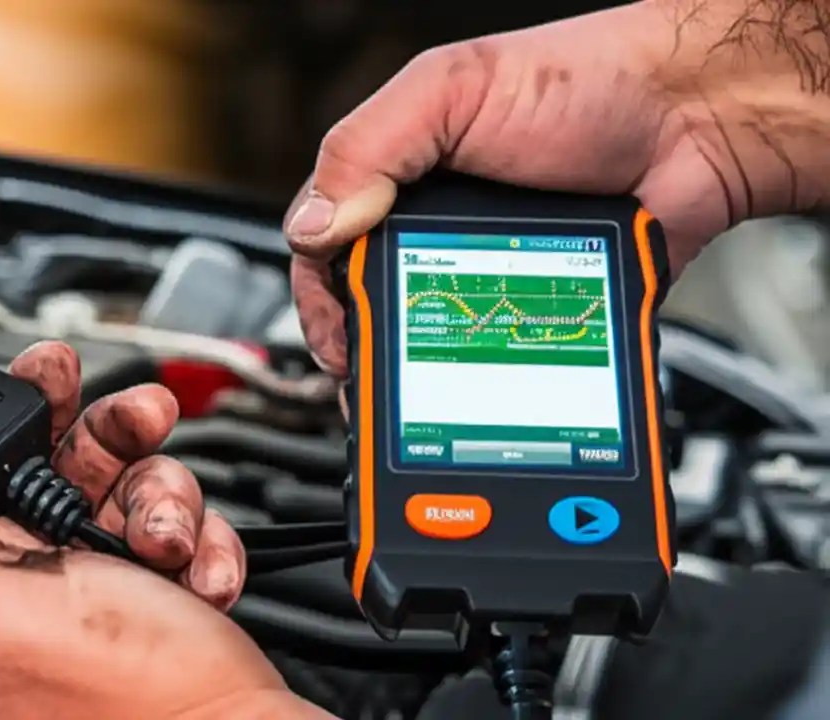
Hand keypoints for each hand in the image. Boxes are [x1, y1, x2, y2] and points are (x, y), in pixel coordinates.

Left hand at [0, 341, 330, 719]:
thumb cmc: (139, 707)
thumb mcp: (3, 612)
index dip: (16, 419)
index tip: (49, 377)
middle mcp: (37, 599)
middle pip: (64, 473)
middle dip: (110, 441)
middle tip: (142, 417)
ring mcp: (106, 603)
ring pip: (130, 495)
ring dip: (167, 500)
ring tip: (174, 540)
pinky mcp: (166, 605)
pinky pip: (180, 536)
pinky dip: (204, 544)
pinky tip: (205, 576)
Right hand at [288, 0, 829, 375]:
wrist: (700, 120)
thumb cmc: (583, 82)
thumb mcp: (449, 91)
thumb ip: (368, 147)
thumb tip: (312, 226)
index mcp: (397, 174)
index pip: (327, 247)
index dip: (321, 298)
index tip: (337, 338)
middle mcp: (434, 226)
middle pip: (373, 305)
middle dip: (365, 350)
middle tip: (373, 381)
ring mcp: (485, 270)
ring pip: (431, 341)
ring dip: (417, 375)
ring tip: (419, 402)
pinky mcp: (537, 305)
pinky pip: (497, 353)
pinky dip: (482, 377)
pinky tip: (478, 388)